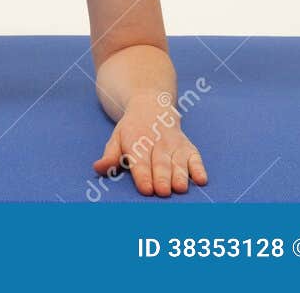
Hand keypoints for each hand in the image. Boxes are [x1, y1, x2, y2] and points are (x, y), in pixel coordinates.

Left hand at [92, 94, 208, 197]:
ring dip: (180, 175)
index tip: (146, 190)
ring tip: (180, 188)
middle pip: (161, 163)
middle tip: (163, 192)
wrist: (152, 107)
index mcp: (137, 142)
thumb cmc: (132, 131)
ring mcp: (175, 145)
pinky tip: (201, 179)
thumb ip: (110, 156)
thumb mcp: (117, 138)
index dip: (143, 176)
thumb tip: (98, 168)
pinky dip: (199, 168)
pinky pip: (196, 158)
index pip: (140, 161)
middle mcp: (157, 143)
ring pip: (179, 161)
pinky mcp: (189, 147)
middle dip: (162, 177)